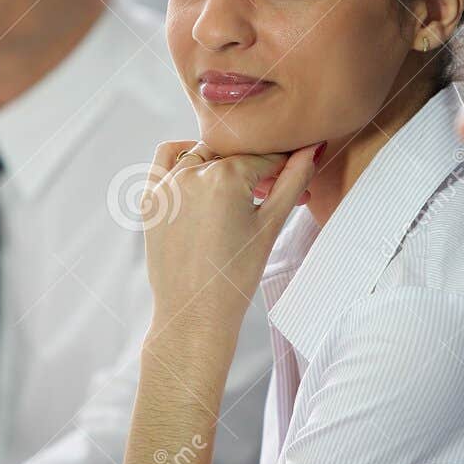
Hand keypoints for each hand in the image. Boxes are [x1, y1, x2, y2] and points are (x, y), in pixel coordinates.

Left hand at [142, 139, 321, 338]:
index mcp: (225, 177)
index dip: (285, 165)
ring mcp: (167, 185)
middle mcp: (192, 173)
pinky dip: (182, 157)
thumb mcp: (271, 225)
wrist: (195, 314)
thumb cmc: (235, 276)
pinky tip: (200, 170)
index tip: (295, 171)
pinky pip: (165, 160)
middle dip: (255, 166)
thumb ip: (293, 180)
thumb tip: (312, 149)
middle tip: (271, 189)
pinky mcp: (151, 198)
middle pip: (234, 153)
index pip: (265, 157)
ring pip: (203, 153)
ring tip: (239, 189)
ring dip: (223, 161)